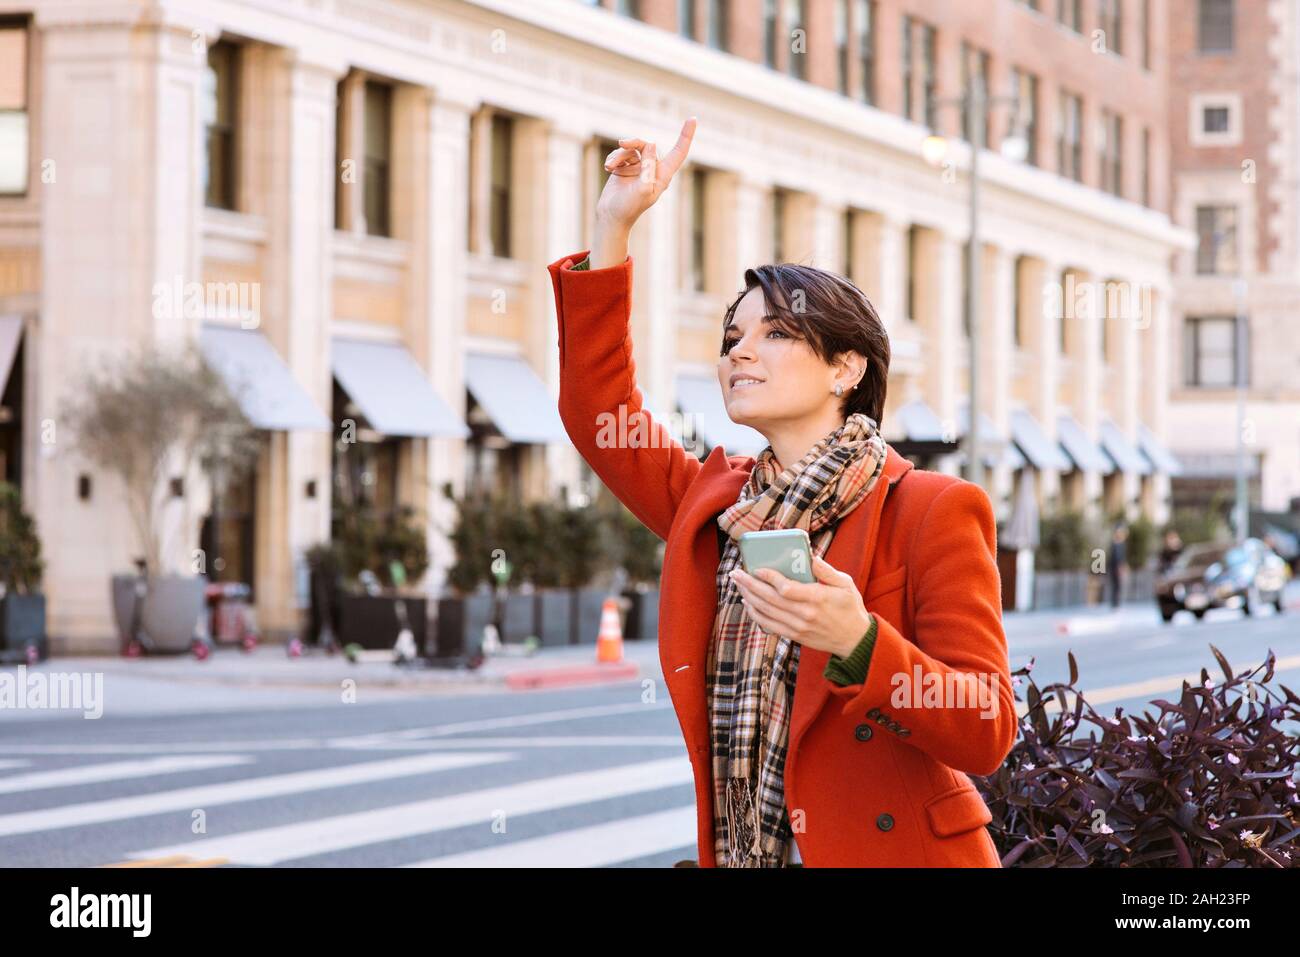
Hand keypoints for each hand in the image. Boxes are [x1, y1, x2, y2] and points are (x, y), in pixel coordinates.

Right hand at [594, 117, 696, 232]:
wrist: (611, 216)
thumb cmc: (629, 207)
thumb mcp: (642, 188)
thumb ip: (648, 167)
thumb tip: (651, 144)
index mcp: (663, 175)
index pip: (679, 152)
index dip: (686, 136)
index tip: (692, 119)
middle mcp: (653, 169)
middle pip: (648, 145)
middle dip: (634, 142)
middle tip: (621, 143)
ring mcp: (639, 168)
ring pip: (632, 148)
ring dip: (619, 155)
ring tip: (610, 166)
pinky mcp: (626, 167)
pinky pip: (621, 153)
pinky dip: (614, 159)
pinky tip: (608, 168)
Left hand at [729, 555, 873, 658]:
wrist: (854, 640)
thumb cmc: (850, 608)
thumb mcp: (845, 584)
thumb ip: (826, 570)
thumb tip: (810, 556)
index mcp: (817, 598)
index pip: (786, 588)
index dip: (769, 578)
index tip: (757, 568)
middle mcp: (804, 614)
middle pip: (770, 599)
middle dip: (750, 584)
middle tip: (736, 573)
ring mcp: (798, 627)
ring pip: (766, 612)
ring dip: (749, 597)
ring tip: (738, 584)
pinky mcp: (794, 636)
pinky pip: (769, 625)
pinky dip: (755, 614)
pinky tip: (748, 603)